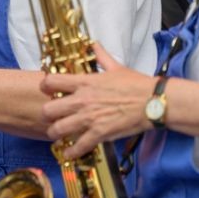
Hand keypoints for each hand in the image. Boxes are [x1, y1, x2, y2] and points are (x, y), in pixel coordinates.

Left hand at [40, 42, 156, 157]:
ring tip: (58, 135)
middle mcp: (82, 100)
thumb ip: (101, 56)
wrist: (154, 101)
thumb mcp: (116, 66)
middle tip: (52, 117)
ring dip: (56, 133)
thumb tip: (94, 44)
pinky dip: (71, 152)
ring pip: (57, 130)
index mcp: (84, 82)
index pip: (50, 82)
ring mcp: (89, 118)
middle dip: (47, 115)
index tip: (48, 91)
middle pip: (48, 110)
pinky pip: (78, 147)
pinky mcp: (99, 134)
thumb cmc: (136, 84)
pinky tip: (69, 153)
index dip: (45, 87)